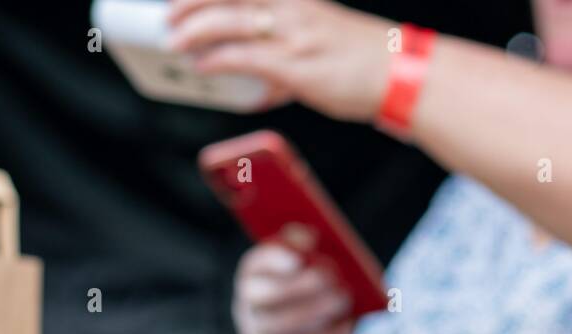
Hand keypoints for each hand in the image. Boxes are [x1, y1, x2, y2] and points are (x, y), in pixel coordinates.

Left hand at [168, 0, 392, 121]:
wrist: (402, 76)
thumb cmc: (366, 62)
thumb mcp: (322, 42)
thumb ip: (285, 58)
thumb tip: (258, 87)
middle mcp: (293, 7)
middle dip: (192, 1)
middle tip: (168, 14)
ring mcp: (293, 34)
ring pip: (230, 20)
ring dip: (195, 30)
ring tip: (174, 41)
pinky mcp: (295, 65)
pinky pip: (245, 57)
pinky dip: (218, 60)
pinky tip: (203, 67)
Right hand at [233, 243, 350, 333]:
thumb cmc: (310, 299)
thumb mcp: (306, 271)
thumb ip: (304, 249)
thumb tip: (308, 238)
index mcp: (253, 277)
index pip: (256, 265)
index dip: (276, 258)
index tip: (300, 257)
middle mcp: (248, 306)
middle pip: (268, 295)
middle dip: (302, 284)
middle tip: (332, 278)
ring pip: (284, 323)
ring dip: (318, 308)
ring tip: (342, 299)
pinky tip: (345, 327)